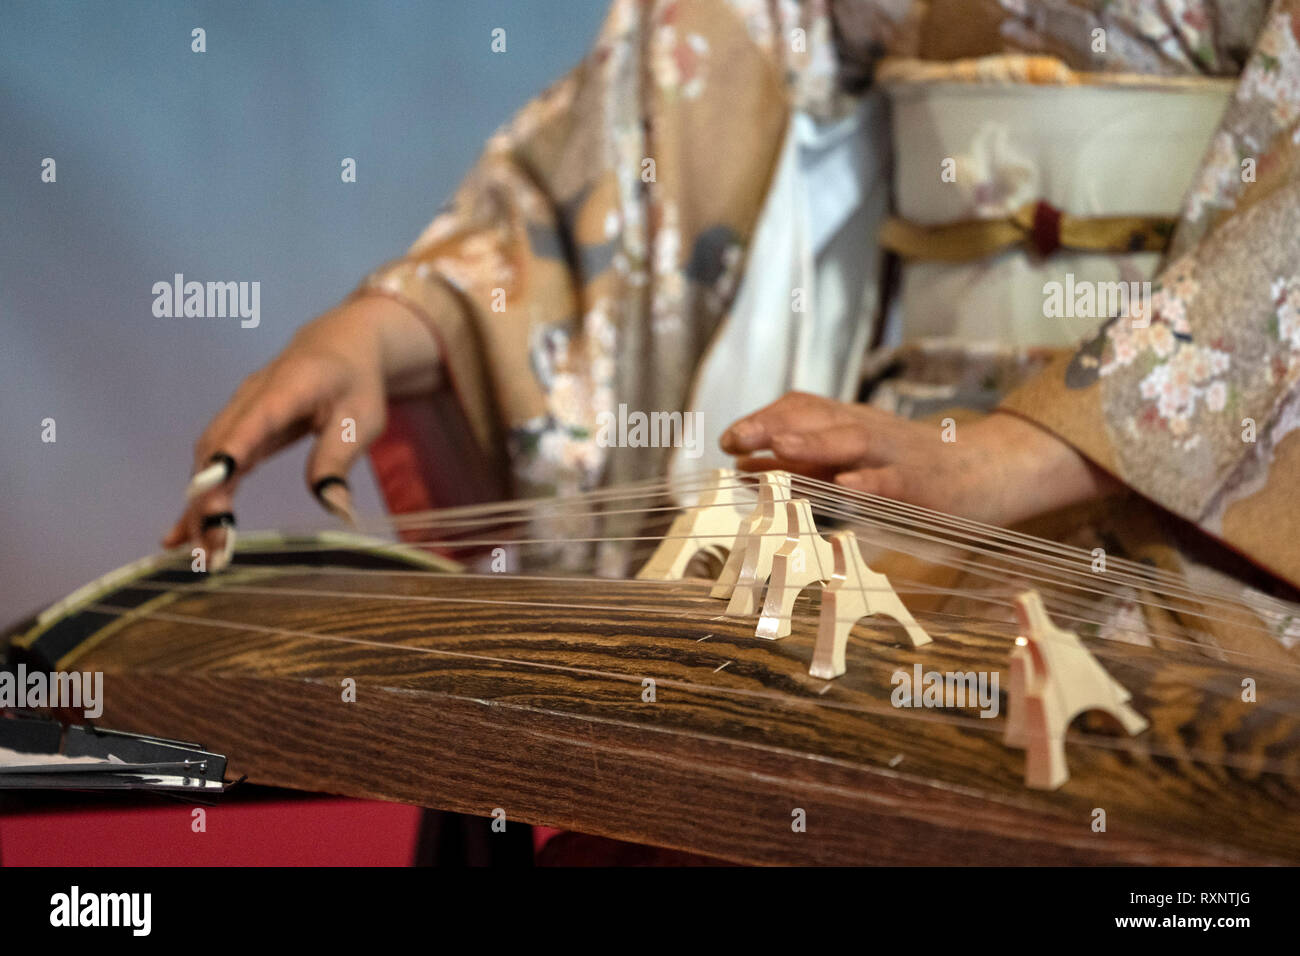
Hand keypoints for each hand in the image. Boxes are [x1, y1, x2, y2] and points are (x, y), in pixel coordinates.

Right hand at [162, 293, 441, 568]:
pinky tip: (184, 534)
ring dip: (201, 503)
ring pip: (208, 459)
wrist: (340, 346)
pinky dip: (201, 498)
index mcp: (286, 388)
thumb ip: (339, 460)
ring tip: (203, 551)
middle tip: (213, 544)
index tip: (210, 490)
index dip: (230, 454)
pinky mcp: (237, 430)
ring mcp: (239, 413)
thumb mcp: (361, 419)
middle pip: (218, 447)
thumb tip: (338, 510)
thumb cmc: (355, 382)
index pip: (253, 422)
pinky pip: (213, 465)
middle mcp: (251, 399)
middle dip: (209, 497)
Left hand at [719, 392, 1115, 526]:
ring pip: (852, 443)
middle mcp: (869, 433)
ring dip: (813, 444)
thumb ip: (804, 464)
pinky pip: (894, 482)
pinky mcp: (923, 485)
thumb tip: (744, 466)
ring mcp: (896, 457)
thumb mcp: (854, 461)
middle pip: (818, 420)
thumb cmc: (910, 471)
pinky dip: (870, 484)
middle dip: (774, 427)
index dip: (764, 420)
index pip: (801, 409)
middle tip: (734, 439)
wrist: (988, 471)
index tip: (728, 440)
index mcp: (849, 424)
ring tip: (780, 448)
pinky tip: (846, 489)